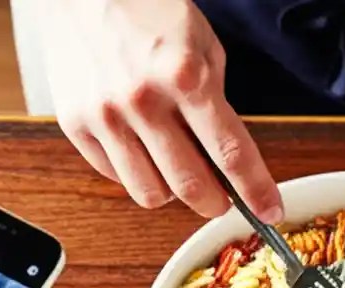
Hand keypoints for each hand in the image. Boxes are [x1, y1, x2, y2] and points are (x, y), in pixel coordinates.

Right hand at [41, 0, 281, 221]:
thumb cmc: (147, 10)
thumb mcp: (201, 42)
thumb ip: (214, 98)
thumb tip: (222, 153)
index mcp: (186, 77)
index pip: (230, 152)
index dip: (255, 190)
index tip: (269, 211)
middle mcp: (143, 101)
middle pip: (189, 185)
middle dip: (214, 202)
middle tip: (221, 200)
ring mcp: (105, 116)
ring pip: (149, 193)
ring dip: (171, 191)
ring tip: (175, 170)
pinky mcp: (75, 124)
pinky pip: (114, 175)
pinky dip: (134, 171)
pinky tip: (139, 147)